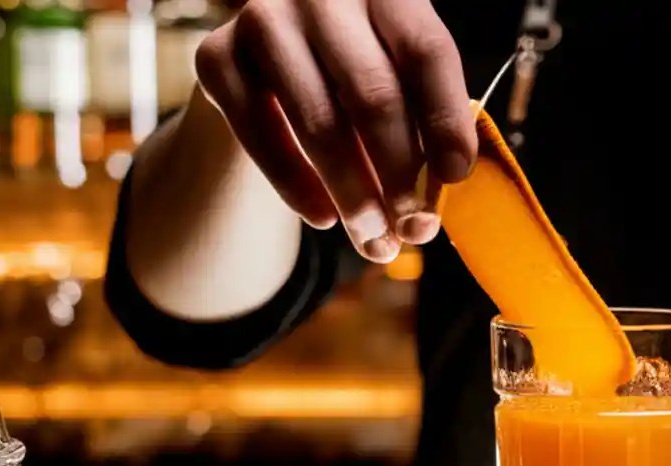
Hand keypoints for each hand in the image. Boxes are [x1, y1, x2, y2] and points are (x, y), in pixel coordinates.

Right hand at [194, 0, 475, 260]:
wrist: (276, 60)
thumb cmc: (362, 73)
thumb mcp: (404, 82)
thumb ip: (424, 130)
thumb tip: (424, 217)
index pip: (426, 52)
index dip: (445, 121)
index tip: (454, 178)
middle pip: (373, 93)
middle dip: (398, 174)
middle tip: (413, 229)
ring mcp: (263, 17)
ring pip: (319, 122)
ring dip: (352, 193)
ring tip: (374, 239)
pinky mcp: (216, 55)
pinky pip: (259, 132)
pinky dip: (295, 183)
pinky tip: (323, 217)